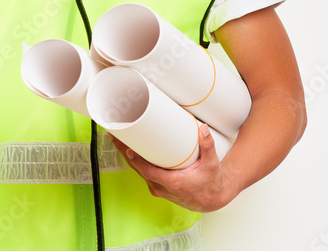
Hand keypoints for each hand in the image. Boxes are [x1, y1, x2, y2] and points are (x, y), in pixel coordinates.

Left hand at [109, 124, 239, 212]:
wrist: (211, 199)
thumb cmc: (211, 183)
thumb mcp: (212, 164)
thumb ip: (208, 146)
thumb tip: (203, 128)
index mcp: (174, 183)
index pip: (150, 173)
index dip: (138, 162)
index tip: (128, 150)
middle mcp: (163, 188)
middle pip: (139, 169)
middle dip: (125, 152)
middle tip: (116, 135)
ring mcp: (159, 188)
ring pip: (138, 171)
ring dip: (127, 156)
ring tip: (118, 139)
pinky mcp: (158, 186)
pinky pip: (143, 174)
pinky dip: (135, 162)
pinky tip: (128, 150)